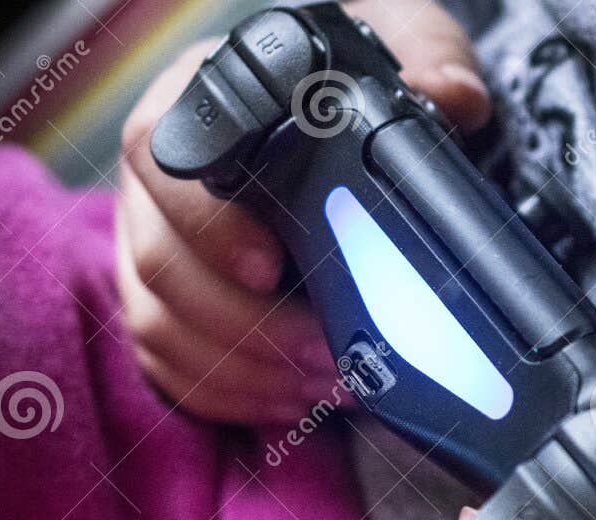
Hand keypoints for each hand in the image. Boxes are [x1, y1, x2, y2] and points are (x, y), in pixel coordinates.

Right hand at [117, 0, 490, 423]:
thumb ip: (425, 57)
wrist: (327, 123)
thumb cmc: (343, 84)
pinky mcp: (158, 309)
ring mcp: (147, 247)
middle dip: (250, 327)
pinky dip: (233, 395)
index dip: (211, 226)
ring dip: (248, 370)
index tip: (273, 268)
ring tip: (327, 382)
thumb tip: (448, 98)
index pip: (163, 162)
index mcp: (188, 100)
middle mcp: (152, 180)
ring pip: (162, 326)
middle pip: (161, 264)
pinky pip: (171, 369)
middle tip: (329, 353)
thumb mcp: (392, 44)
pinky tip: (294, 399)